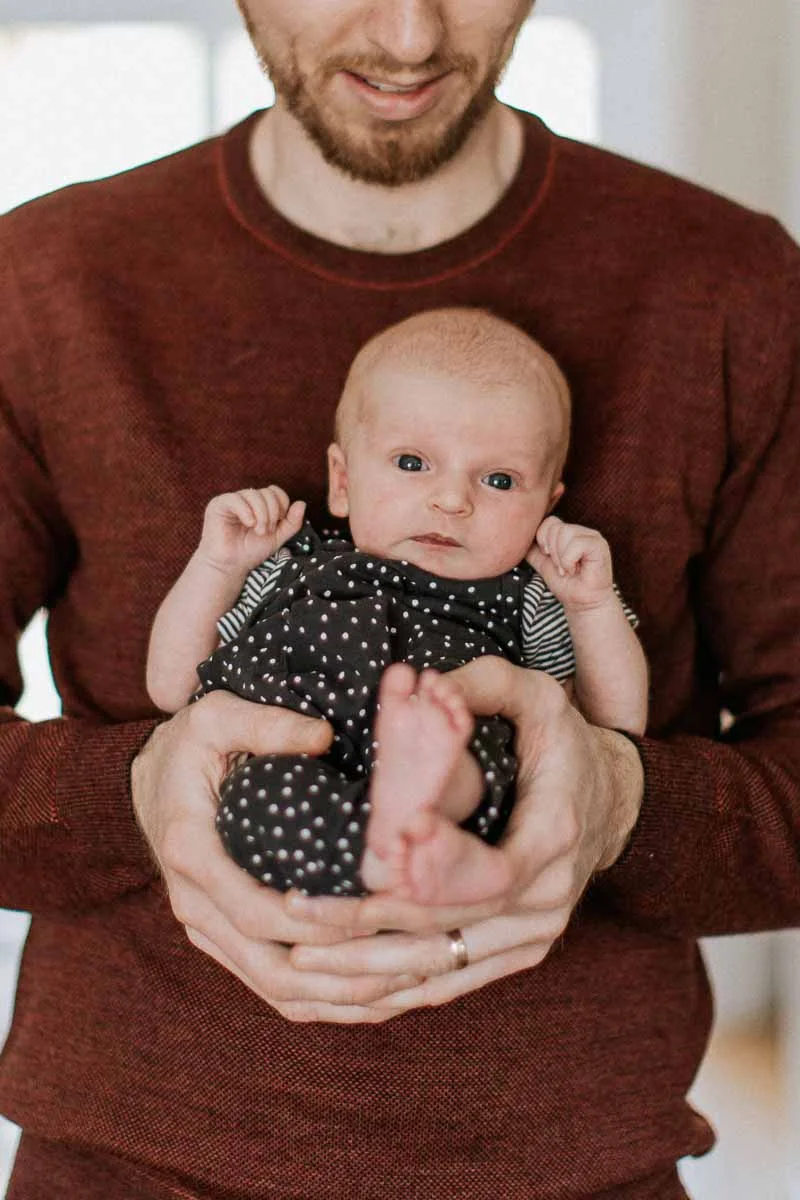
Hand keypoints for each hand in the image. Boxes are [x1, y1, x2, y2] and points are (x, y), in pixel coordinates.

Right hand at [131, 691, 419, 1021]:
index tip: (382, 913)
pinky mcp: (224, 943)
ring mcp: (208, 931)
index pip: (258, 910)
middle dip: (350, 974)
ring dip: (347, 998)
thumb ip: (266, 724)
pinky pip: (276, 989)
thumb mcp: (215, 716)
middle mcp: (195, 905)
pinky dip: (328, 1001)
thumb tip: (322, 737)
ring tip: (414, 982)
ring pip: (279, 992)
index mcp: (192, 852)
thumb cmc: (187, 746)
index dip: (321, 921)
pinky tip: (381, 994)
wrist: (146, 783)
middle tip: (419, 958)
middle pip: (274, 971)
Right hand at [199, 486, 305, 573]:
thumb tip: (302, 503)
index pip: (276, 492)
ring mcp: (232, 500)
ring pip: (253, 494)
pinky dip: (246, 511)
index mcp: (259, 504)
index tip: (276, 525)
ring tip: (258, 531)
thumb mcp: (277, 537)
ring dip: (261, 515)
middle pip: (267, 492)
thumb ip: (292, 522)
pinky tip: (249, 523)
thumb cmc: (251, 552)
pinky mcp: (218, 505)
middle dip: (272, 513)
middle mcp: (246, 499)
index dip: (281, 506)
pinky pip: (235, 499)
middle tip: (266, 531)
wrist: (230, 566)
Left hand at [283, 657, 642, 1012]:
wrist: (612, 801)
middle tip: (302, 910)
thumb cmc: (562, 742)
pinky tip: (338, 981)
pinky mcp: (517, 953)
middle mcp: (547, 896)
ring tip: (300, 955)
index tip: (381, 849)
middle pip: (452, 925)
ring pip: (443, 964)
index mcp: (554, 833)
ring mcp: (534, 933)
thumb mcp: (536, 695)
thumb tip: (425, 682)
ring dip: (369, 964)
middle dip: (374, 920)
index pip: (491, 871)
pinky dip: (394, 985)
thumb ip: (483, 684)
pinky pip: (451, 981)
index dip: (436, 866)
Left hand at [528, 516, 613, 610]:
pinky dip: (569, 561)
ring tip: (568, 569)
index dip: (543, 539)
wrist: (581, 602)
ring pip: (565, 533)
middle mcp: (582, 531)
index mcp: (569, 533)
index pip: (549, 521)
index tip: (548, 557)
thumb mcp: (543, 564)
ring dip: (561, 558)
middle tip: (561, 567)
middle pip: (555, 527)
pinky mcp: (599, 545)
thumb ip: (533, 551)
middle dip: (552, 552)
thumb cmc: (567, 585)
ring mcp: (592, 536)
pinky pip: (576, 544)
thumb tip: (519, 541)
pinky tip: (575, 570)